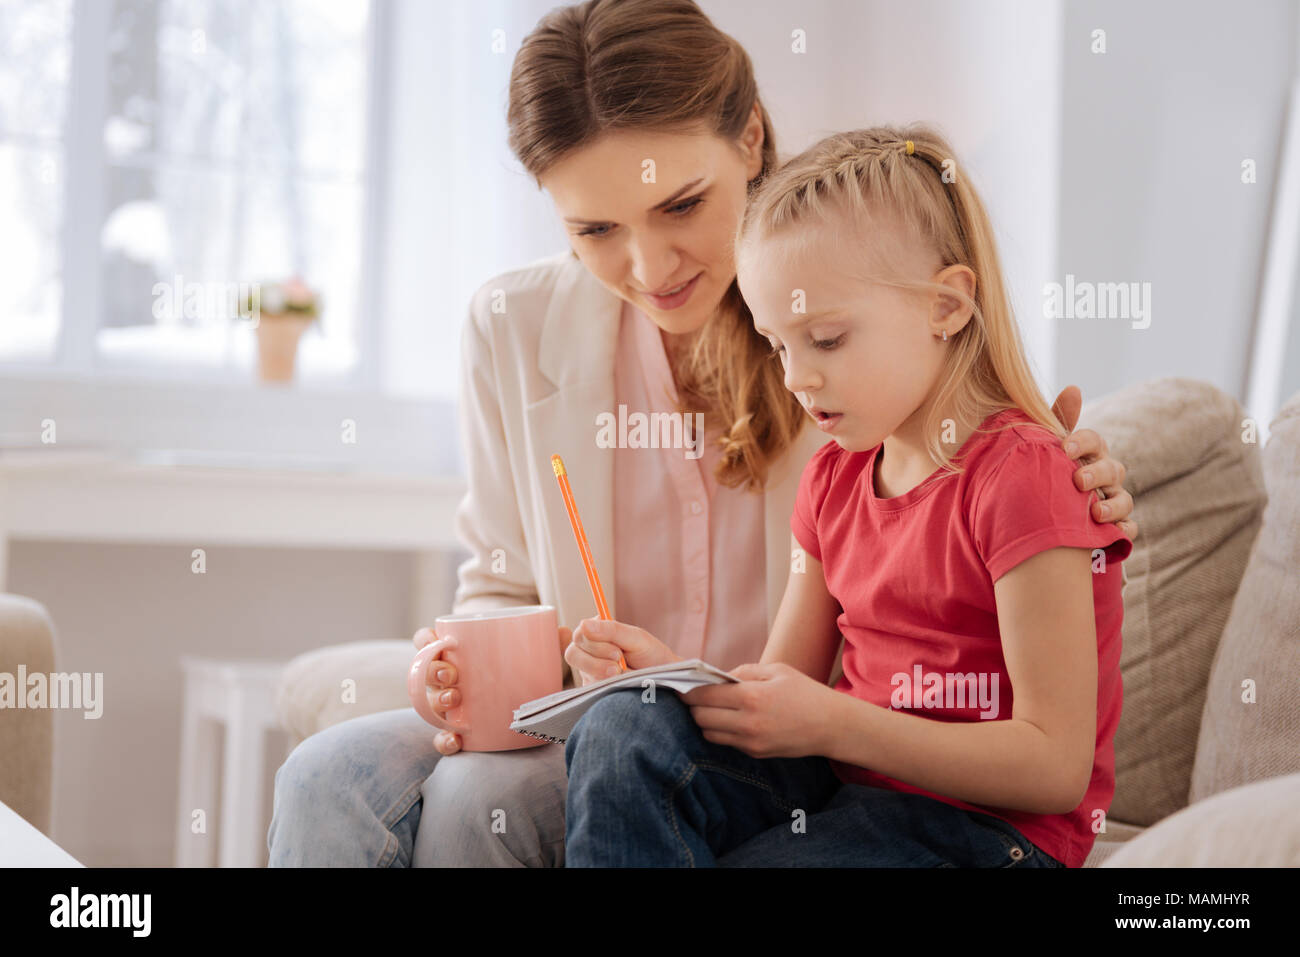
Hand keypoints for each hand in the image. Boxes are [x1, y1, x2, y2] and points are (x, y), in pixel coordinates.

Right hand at [411, 623, 572, 754]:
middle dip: (432, 672)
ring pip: (430, 703)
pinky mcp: (457, 731)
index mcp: (457, 655)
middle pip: (425, 672)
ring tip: (456, 698)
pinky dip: (444, 740)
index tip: (438, 640)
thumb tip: (566, 632)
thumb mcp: (535, 657)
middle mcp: (447, 680)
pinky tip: (456, 740)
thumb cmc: (522, 673)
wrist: (528, 712)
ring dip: (437, 701)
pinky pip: (442, 738)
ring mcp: (449, 707)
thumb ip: (550, 644)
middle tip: (452, 674)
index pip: (429, 642)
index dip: (426, 640)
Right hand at [565, 618, 679, 685]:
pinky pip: (589, 688)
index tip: (617, 653)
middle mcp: (589, 650)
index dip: (594, 644)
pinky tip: (618, 684)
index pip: (579, 635)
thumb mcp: (635, 638)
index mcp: (597, 633)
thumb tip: (583, 624)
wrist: (664, 679)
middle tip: (619, 667)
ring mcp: (589, 670)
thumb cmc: (650, 654)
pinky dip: (605, 685)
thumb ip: (611, 630)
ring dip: (602, 673)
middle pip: (573, 654)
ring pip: (581, 672)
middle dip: (597, 661)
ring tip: (622, 675)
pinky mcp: (592, 688)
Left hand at [680, 662, 836, 758]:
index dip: (687, 690)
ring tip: (712, 707)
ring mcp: (751, 742)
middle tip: (693, 695)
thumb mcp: (775, 670)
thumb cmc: (805, 692)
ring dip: (705, 720)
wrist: (831, 726)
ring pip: (708, 733)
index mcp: (752, 697)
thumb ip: (742, 671)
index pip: (704, 696)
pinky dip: (721, 731)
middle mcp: (748, 723)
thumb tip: (715, 677)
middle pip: (700, 717)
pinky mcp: (755, 753)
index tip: (681, 685)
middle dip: (693, 706)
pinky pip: (725, 742)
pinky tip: (729, 719)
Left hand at [1052, 385, 1138, 541]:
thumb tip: (1073, 388)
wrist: (1042, 514)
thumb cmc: (1049, 473)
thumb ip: (1058, 420)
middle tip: (1077, 482)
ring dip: (1113, 505)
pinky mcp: (1116, 527)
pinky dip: (1124, 530)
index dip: (1083, 442)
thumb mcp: (1048, 448)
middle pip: (1111, 469)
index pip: (1094, 441)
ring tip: (1095, 512)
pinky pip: (1129, 529)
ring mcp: (1113, 501)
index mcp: (1088, 454)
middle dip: (1097, 474)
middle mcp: (1105, 476)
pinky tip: (1114, 533)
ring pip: (1124, 500)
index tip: (1065, 448)